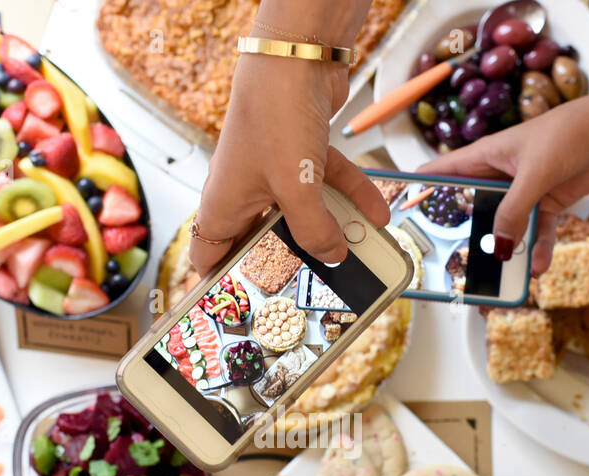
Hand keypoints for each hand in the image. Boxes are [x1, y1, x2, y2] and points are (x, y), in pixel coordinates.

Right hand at [188, 52, 389, 273]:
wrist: (295, 54)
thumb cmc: (273, 117)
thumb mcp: (296, 188)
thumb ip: (313, 231)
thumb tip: (332, 257)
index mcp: (222, 206)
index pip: (209, 257)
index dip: (223, 284)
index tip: (243, 308)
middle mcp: (243, 190)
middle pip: (265, 240)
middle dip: (292, 261)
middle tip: (312, 288)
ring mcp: (274, 170)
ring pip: (303, 212)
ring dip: (333, 228)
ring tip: (359, 253)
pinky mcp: (302, 151)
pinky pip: (327, 184)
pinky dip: (352, 196)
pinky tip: (378, 213)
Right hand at [417, 84, 588, 274]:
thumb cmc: (571, 133)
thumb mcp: (534, 174)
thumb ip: (513, 212)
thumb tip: (498, 248)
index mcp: (484, 157)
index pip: (442, 174)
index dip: (421, 192)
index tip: (404, 216)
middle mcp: (499, 175)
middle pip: (471, 209)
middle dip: (463, 235)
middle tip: (451, 261)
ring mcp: (524, 190)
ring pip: (504, 227)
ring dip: (504, 249)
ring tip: (497, 276)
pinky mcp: (547, 202)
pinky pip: (536, 232)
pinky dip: (537, 249)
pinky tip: (537, 268)